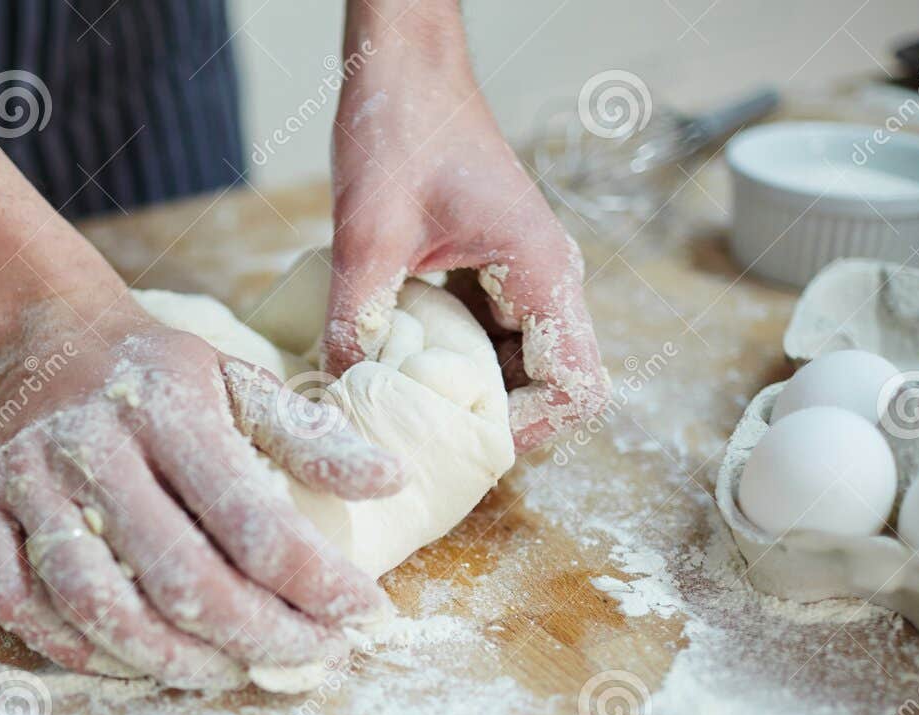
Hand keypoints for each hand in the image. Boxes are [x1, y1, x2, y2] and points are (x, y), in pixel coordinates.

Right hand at [0, 294, 404, 687]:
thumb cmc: (160, 377)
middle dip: (254, 637)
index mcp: (166, 406)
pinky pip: (19, 602)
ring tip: (228, 673)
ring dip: (168, 660)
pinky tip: (134, 663)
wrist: (44, 341)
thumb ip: (310, 437)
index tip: (362, 614)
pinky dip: (77, 649)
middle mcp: (89, 443)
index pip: (250, 517)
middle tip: (309, 659)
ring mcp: (25, 479)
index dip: (312, 580)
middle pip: (176, 576)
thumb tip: (392, 482)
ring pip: (93, 602)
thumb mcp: (240, 381)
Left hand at [326, 17, 608, 453]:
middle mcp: (545, 279)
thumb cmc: (401, 127)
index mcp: (541, 271)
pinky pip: (486, 341)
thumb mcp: (366, 232)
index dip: (531, 430)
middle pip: (551, 387)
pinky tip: (398, 374)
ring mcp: (521, 278)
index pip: (577, 385)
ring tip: (408, 418)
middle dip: (494, 424)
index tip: (464, 442)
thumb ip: (357, 317)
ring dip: (471, 398)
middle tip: (425, 444)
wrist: (402, 67)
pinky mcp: (490, 274)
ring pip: (518, 368)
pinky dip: (451, 366)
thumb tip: (341, 392)